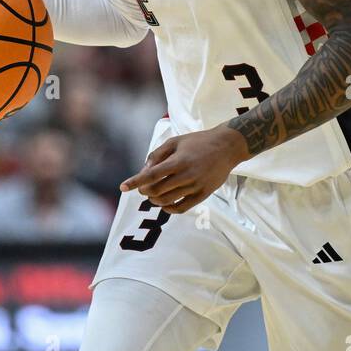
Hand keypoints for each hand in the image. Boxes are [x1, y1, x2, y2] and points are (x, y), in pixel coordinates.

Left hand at [119, 124, 249, 213]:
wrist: (227, 146)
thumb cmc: (198, 142)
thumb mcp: (176, 141)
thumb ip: (157, 154)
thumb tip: (144, 171)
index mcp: (178, 160)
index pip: (151, 175)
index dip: (135, 182)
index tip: (122, 187)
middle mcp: (187, 175)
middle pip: (157, 190)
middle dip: (144, 191)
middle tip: (142, 188)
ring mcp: (196, 186)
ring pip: (168, 201)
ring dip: (155, 200)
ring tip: (153, 195)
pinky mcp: (204, 194)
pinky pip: (182, 208)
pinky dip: (169, 208)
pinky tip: (164, 204)